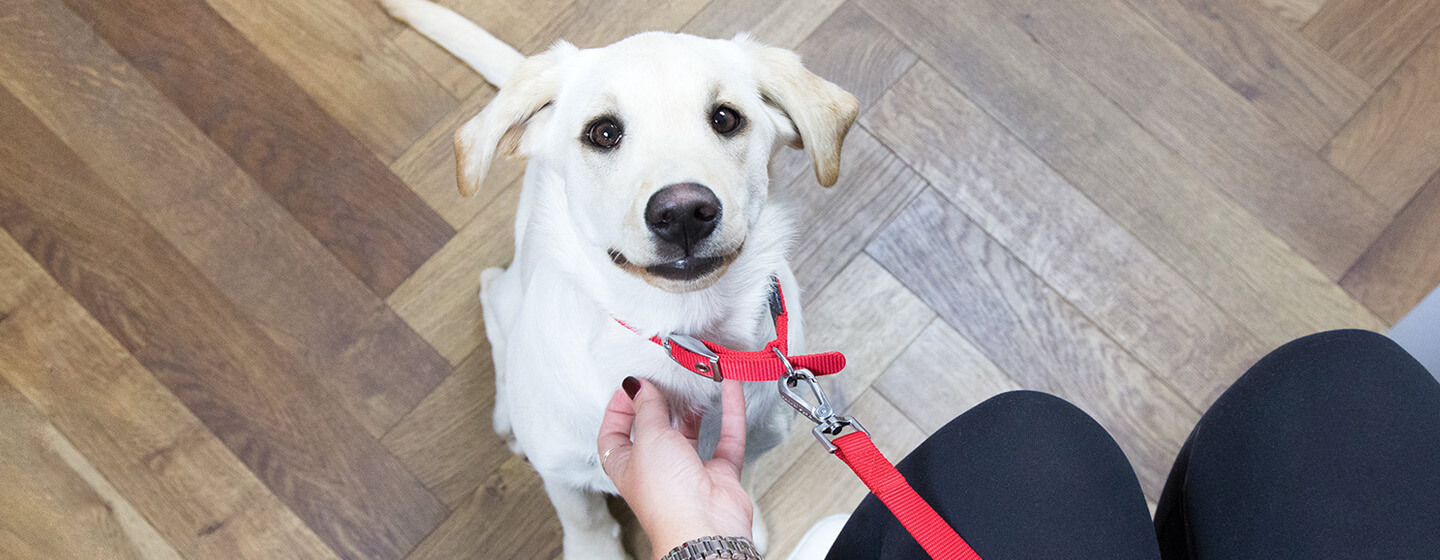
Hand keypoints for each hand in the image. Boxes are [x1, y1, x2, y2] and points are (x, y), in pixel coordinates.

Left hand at [598, 376, 752, 557]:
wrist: (704, 527)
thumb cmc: (666, 496)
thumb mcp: (647, 438)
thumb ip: (646, 408)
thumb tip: (637, 386)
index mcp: (626, 467)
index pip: (613, 434)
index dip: (617, 409)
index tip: (630, 386)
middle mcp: (656, 471)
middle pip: (654, 431)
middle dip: (660, 404)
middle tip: (665, 378)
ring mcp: (689, 472)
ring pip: (691, 433)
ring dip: (695, 408)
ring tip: (696, 382)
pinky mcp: (719, 475)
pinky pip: (726, 437)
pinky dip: (729, 411)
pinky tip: (729, 388)